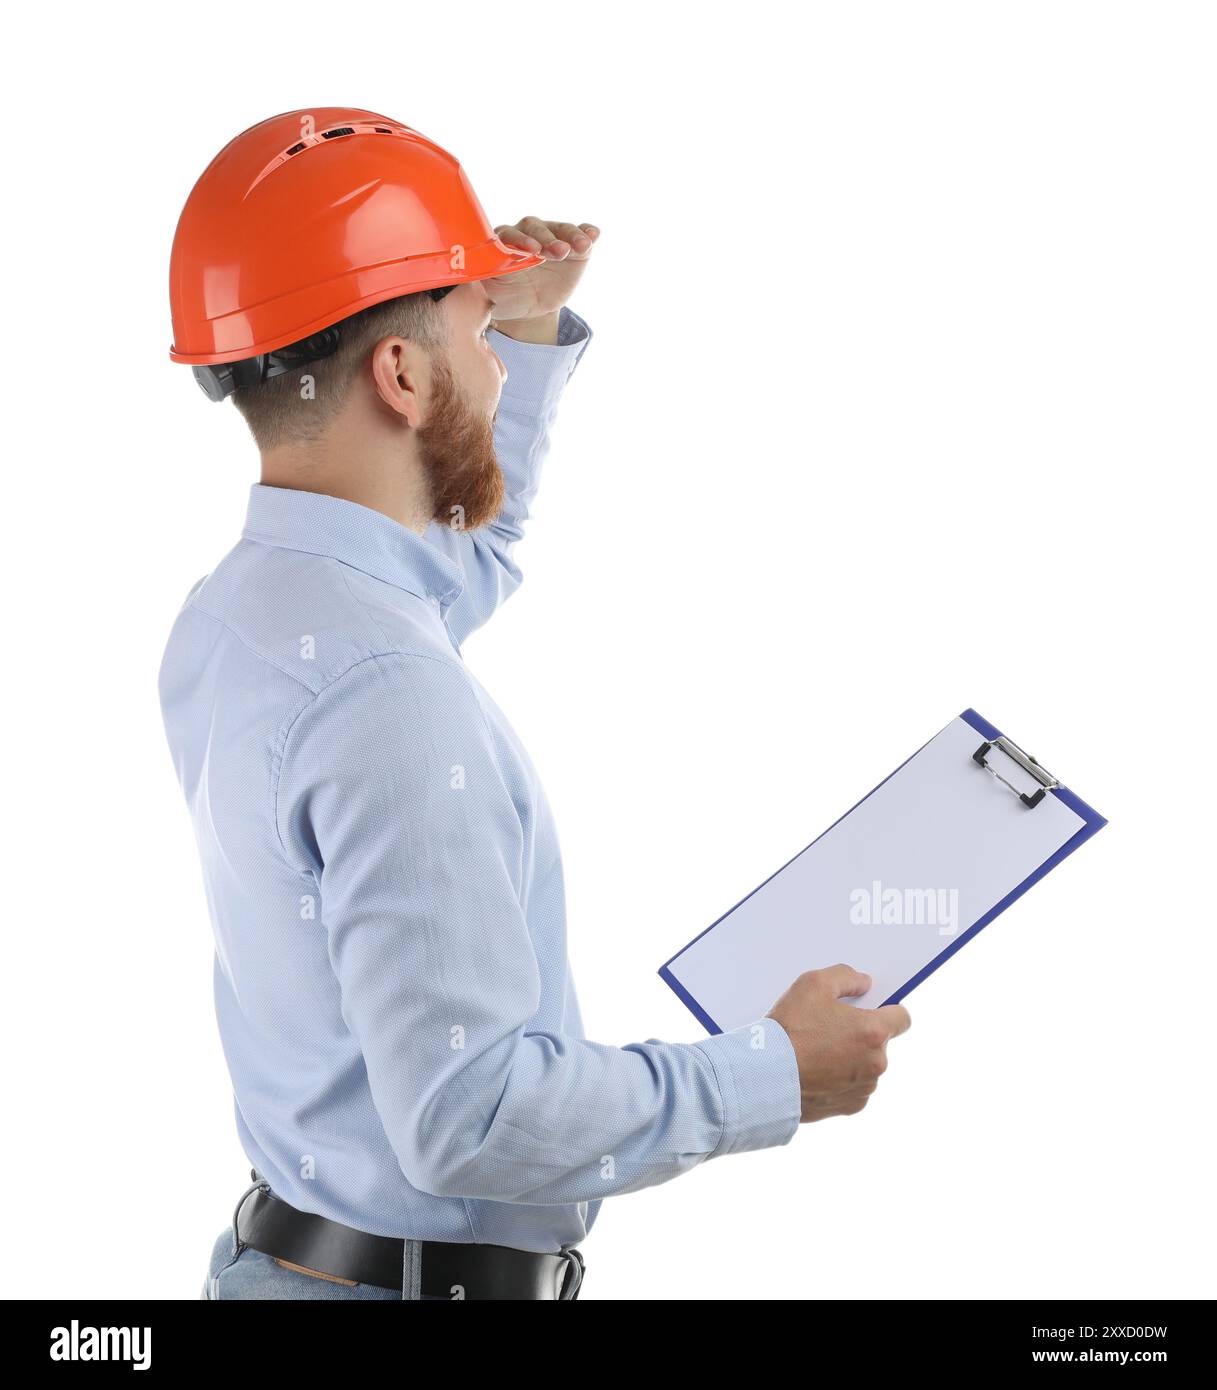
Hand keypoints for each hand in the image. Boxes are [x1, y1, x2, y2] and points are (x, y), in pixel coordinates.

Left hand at [486, 217, 599, 322]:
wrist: (529, 307)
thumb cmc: (505, 298)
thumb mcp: (488, 295)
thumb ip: (477, 284)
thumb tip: (456, 281)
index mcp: (504, 242)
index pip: (511, 235)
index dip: (521, 240)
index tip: (532, 250)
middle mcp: (527, 233)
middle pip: (537, 229)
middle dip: (548, 239)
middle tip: (559, 252)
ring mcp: (551, 236)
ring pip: (560, 229)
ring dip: (571, 236)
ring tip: (580, 247)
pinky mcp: (572, 246)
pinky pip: (581, 234)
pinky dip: (587, 233)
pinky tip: (594, 235)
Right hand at [766, 964, 910, 1122]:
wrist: (766, 1076)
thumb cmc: (789, 1030)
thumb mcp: (813, 983)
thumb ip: (846, 977)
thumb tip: (863, 983)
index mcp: (874, 1032)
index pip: (903, 1018)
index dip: (888, 1010)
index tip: (871, 1009)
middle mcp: (876, 1063)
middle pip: (880, 1043)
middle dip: (861, 1034)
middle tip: (829, 1028)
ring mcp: (865, 1088)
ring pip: (866, 1066)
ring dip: (851, 1058)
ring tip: (818, 1051)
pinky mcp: (850, 1107)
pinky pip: (853, 1087)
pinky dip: (840, 1080)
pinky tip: (816, 1071)